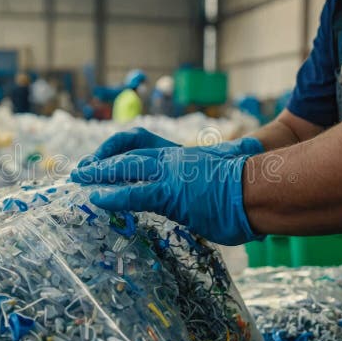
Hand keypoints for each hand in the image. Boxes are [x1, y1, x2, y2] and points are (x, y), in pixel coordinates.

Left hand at [71, 147, 263, 245]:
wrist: (261, 189)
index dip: (119, 148)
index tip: (103, 156)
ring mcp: (171, 175)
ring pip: (126, 167)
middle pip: (129, 151)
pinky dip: (112, 195)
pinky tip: (96, 198)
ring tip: (79, 178)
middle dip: (103, 160)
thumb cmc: (250, 185)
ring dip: (99, 173)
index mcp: (183, 155)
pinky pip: (134, 193)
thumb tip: (226, 171)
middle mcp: (173, 159)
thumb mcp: (227, 174)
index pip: (143, 142)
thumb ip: (215, 173)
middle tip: (82, 169)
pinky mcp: (171, 195)